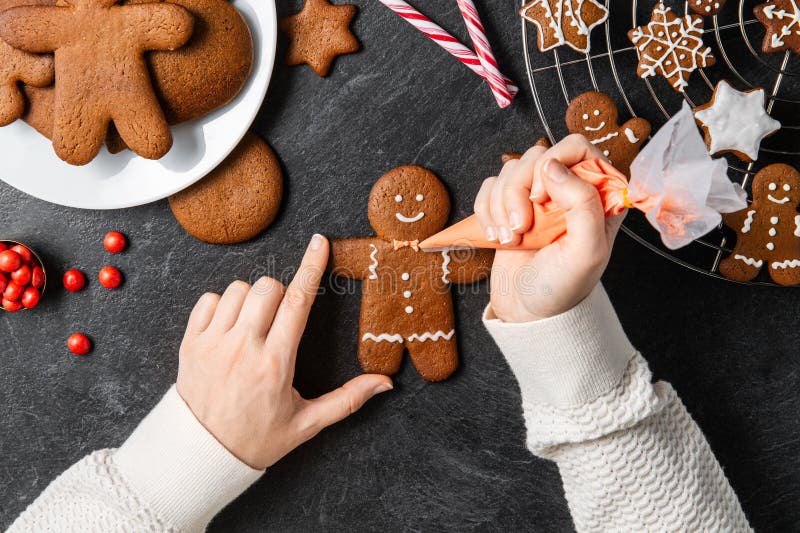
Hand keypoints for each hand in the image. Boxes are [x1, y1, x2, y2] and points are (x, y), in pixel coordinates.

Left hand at [176, 234, 392, 469]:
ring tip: (254, 327)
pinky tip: (229, 328)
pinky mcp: (190, 343)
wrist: (201, 455)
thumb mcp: (306, 423)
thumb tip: (385, 384)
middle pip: (268, 287)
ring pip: (238, 289)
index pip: (298, 302)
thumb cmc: (256, 439)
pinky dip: (222, 305)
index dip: (312, 267)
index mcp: (275, 364)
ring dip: (252, 299)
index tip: (320, 243)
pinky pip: (208, 299)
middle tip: (280, 321)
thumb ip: (347, 400)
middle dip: (281, 293)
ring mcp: (213, 343)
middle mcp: (243, 348)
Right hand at [475, 134, 625, 322]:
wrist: (528, 312)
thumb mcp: (588, 251)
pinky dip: (486, 210)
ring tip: (510, 238)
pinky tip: (497, 236)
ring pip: (510, 170)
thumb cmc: (563, 287)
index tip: (543, 198)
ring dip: (502, 205)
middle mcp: (567, 189)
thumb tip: (553, 166)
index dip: (554, 163)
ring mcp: (535, 197)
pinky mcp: (508, 206)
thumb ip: (583, 203)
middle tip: (522, 226)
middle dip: (520, 191)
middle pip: (536, 155)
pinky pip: (489, 186)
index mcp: (597, 194)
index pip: (577, 146)